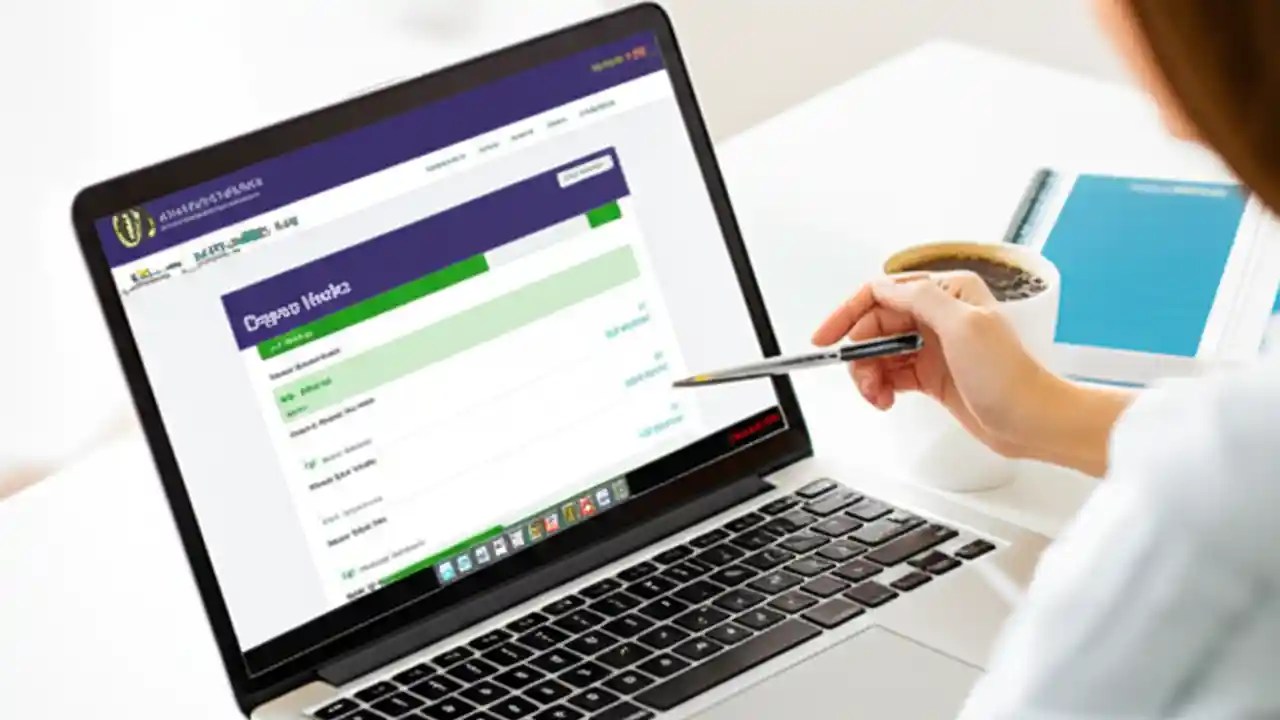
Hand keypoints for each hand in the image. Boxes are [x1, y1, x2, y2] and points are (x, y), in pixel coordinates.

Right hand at [812, 272, 1052, 456]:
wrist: (1030, 421)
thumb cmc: (1009, 377)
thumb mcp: (963, 326)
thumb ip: (920, 299)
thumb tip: (884, 287)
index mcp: (948, 293)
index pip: (883, 293)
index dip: (849, 314)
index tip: (827, 337)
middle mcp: (938, 315)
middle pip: (876, 326)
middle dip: (861, 353)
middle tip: (862, 378)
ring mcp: (932, 346)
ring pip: (879, 353)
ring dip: (869, 374)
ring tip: (876, 395)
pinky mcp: (930, 374)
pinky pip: (890, 374)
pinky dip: (880, 387)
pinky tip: (885, 399)